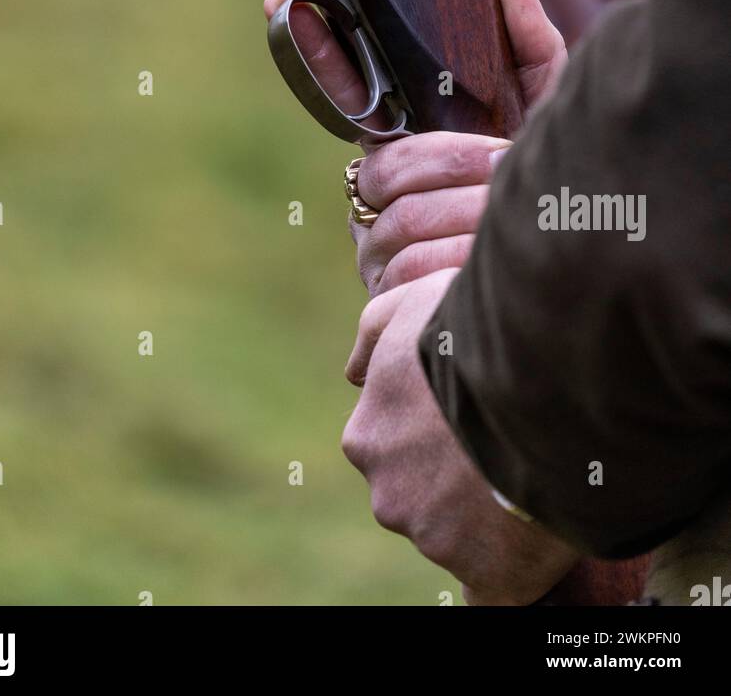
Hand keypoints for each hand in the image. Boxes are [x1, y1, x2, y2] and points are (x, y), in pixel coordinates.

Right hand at [265, 0, 565, 292]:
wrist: (564, 277)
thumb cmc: (540, 186)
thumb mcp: (543, 115)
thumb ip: (530, 50)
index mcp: (401, 137)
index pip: (341, 87)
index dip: (312, 46)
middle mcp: (375, 188)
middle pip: (386, 165)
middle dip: (449, 158)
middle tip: (505, 158)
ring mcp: (376, 244)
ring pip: (399, 218)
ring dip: (464, 212)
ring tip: (510, 211)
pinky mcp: (387, 299)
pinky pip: (408, 271)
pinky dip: (453, 262)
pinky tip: (484, 263)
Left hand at [342, 272, 579, 603]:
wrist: (536, 375)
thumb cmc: (473, 330)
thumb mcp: (411, 301)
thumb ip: (375, 331)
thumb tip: (353, 372)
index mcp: (369, 435)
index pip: (396, 446)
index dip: (439, 431)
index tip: (476, 416)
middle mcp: (389, 493)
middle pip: (423, 496)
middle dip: (458, 478)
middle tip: (511, 443)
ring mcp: (435, 537)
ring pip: (461, 534)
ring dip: (491, 515)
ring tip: (539, 471)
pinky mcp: (487, 573)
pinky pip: (494, 590)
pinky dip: (508, 576)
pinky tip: (526, 560)